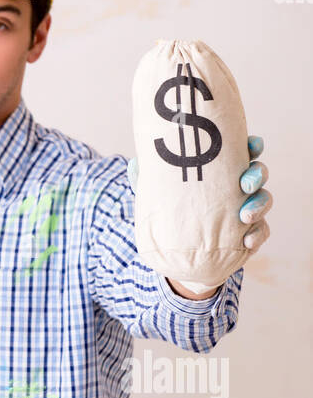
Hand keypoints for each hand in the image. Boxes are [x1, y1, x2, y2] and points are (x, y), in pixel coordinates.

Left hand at [127, 134, 271, 292]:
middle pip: (258, 173)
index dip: (253, 146)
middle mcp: (239, 187)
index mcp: (221, 171)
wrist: (182, 252)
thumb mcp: (158, 195)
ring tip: (245, 215)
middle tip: (245, 183)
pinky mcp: (250, 234)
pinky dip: (256, 235)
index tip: (252, 144)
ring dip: (258, 205)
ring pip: (264, 201)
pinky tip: (246, 240)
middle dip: (256, 175)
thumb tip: (133, 163)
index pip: (243, 152)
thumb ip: (147, 180)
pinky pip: (261, 232)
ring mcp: (248, 210)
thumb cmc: (173, 212)